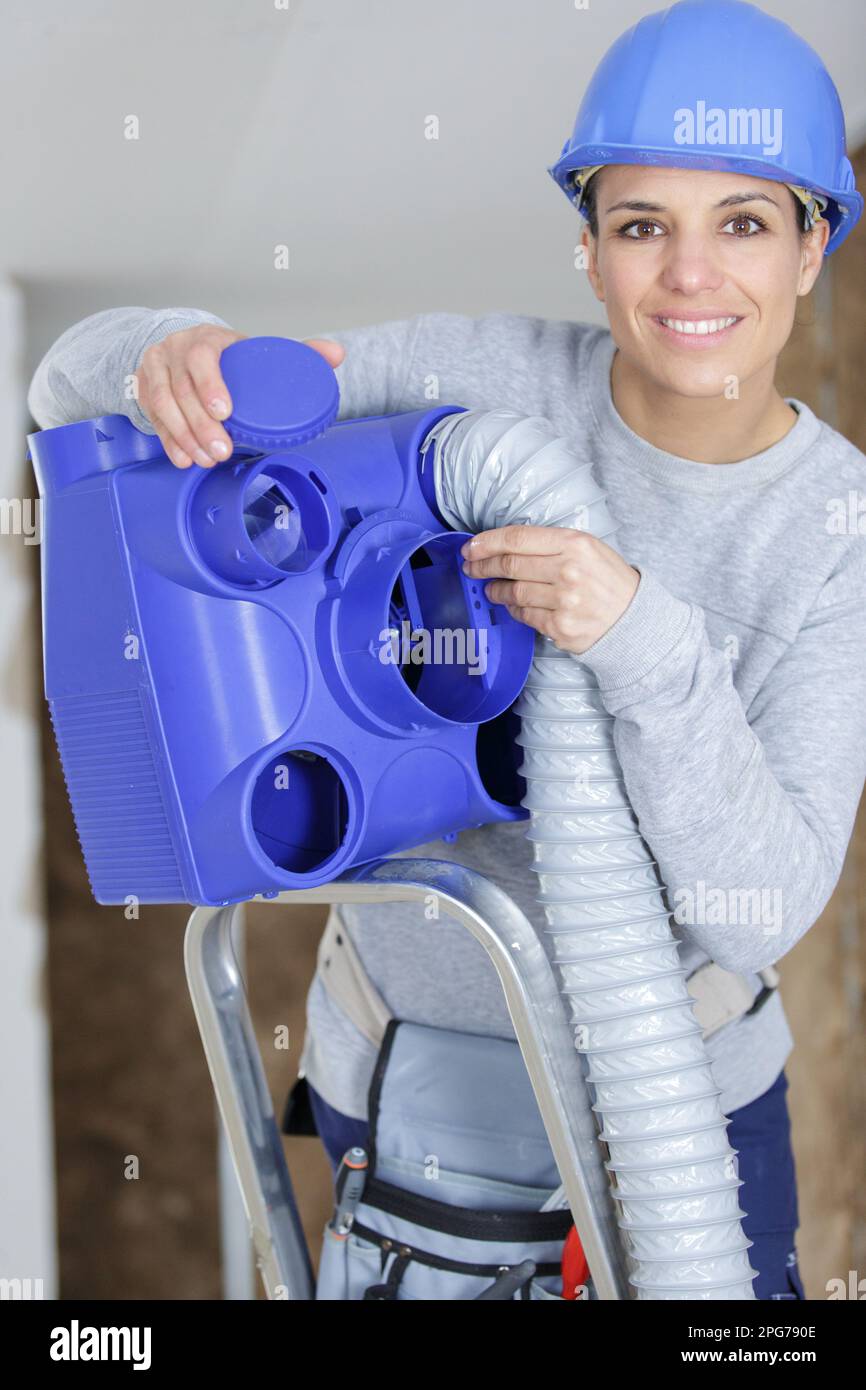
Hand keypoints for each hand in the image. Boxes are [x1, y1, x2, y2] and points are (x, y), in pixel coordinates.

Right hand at [135, 327, 345, 469]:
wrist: (180, 347)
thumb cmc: (225, 355)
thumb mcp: (253, 349)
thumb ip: (296, 352)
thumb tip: (336, 354)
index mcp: (205, 339)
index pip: (202, 357)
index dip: (211, 384)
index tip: (226, 412)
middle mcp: (174, 351)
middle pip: (182, 390)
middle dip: (201, 425)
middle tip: (222, 451)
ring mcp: (155, 371)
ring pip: (163, 406)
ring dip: (185, 437)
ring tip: (206, 458)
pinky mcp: (144, 391)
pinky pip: (152, 419)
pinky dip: (169, 441)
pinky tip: (183, 458)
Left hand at [460, 524, 639, 654]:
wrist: (633, 619)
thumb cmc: (608, 581)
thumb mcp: (588, 548)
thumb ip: (551, 544)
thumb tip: (506, 546)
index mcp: (574, 543)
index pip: (517, 539)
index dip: (487, 542)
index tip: (471, 547)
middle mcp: (568, 570)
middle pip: (510, 564)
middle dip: (483, 565)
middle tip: (471, 567)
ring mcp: (563, 600)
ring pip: (513, 591)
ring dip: (495, 589)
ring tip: (490, 588)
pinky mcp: (559, 626)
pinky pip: (524, 614)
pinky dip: (513, 609)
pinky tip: (512, 604)